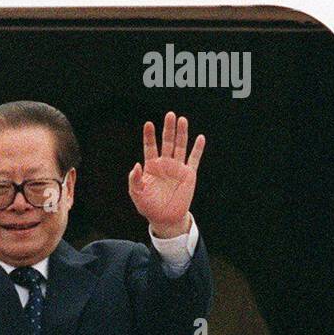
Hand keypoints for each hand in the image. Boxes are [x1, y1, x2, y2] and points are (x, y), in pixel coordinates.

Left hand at [128, 112, 204, 237]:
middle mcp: (165, 164)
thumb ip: (134, 180)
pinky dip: (197, 149)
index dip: (149, 136)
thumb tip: (135, 165)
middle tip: (170, 115)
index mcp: (151, 166)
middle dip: (168, 129)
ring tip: (182, 120)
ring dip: (182, 134)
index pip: (150, 147)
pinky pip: (194, 160)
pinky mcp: (189, 175)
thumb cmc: (149, 206)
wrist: (165, 219)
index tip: (148, 124)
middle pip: (167, 142)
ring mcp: (177, 168)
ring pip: (180, 147)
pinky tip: (200, 138)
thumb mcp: (137, 194)